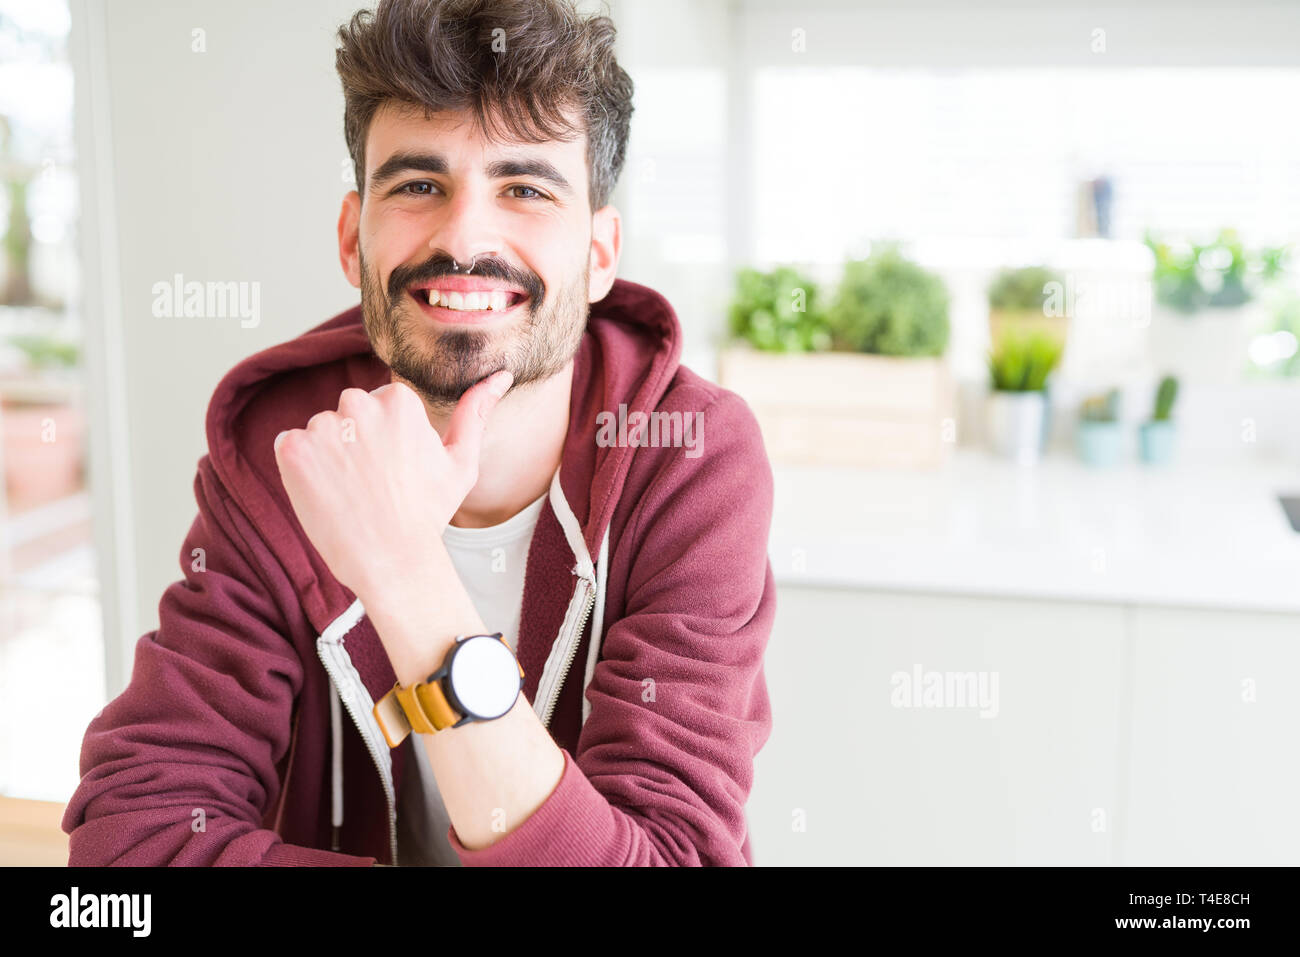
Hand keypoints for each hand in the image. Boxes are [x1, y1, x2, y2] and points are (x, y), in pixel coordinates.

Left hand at [272, 370, 512, 608]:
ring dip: (328, 456)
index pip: (379, 407)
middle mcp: (358, 404)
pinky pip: (289, 446)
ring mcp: (323, 427)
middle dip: (356, 442)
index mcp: (398, 401)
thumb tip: (500, 376)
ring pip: (320, 432)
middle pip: (349, 415)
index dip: (386, 441)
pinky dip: (300, 469)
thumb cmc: (428, 513)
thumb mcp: (461, 462)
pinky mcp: (293, 450)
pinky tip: (325, 494)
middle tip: (372, 484)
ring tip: (350, 493)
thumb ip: (475, 413)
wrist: (391, 559)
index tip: (394, 470)